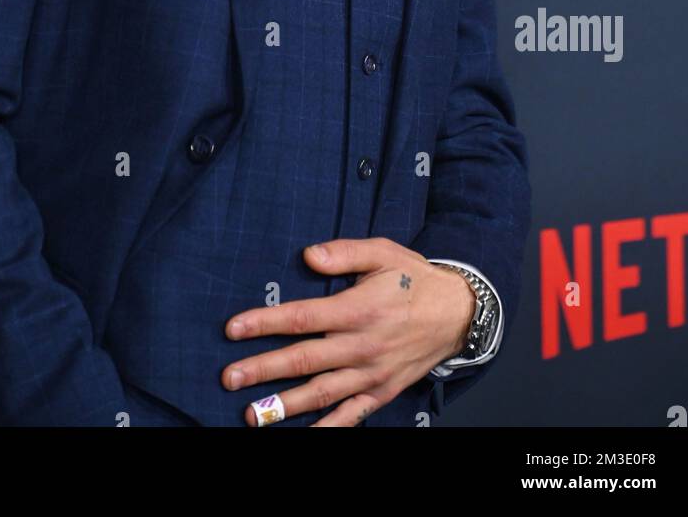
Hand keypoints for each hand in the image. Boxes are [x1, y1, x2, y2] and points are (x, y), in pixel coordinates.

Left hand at [221, 236, 475, 425]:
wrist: (458, 312)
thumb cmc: (415, 279)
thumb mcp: (383, 252)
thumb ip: (344, 253)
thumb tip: (308, 256)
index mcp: (357, 309)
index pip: (301, 317)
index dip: (265, 323)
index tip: (233, 329)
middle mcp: (361, 345)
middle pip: (304, 360)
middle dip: (263, 369)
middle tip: (229, 377)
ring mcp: (371, 373)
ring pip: (322, 392)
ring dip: (285, 405)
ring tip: (253, 415)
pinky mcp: (382, 392)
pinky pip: (351, 415)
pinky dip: (328, 428)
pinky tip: (304, 434)